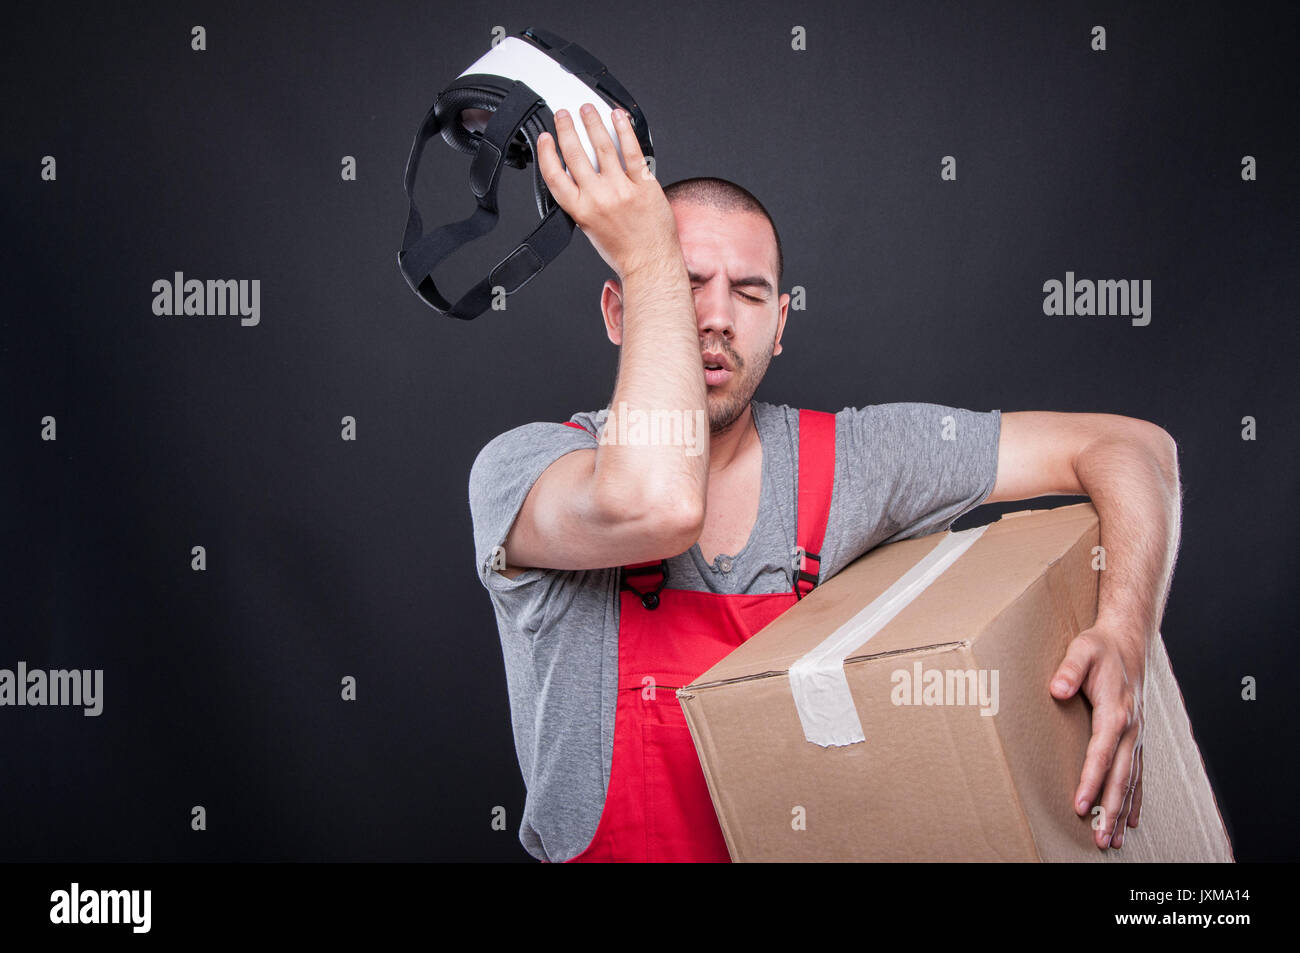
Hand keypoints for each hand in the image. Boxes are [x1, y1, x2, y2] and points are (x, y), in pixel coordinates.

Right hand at [536, 103, 679, 279]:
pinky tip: (618, 117)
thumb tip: (579, 173)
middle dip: (567, 128)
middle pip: (576, 154)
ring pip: (602, 147)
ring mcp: (622, 190)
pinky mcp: (643, 185)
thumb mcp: (590, 227)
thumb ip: (582, 201)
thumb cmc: (622, 249)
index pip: (554, 175)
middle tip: (564, 114)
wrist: (650, 263)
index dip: (547, 153)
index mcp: (580, 210)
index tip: (545, 138)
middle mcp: (599, 198)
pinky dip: (623, 130)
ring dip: (592, 123)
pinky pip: (632, 151)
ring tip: (588, 110)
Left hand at [1049, 620, 1145, 848]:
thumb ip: (1069, 669)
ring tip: (1114, 840)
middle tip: (1101, 840)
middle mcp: (1130, 729)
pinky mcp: (1134, 738)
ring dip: (1122, 811)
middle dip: (1110, 809)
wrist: (1128, 641)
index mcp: (1115, 711)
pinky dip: (1134, 799)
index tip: (1082, 805)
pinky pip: (1136, 774)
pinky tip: (1131, 819)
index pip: (1101, 754)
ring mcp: (1135, 735)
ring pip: (1131, 781)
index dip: (1091, 781)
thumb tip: (1058, 689)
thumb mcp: (1082, 650)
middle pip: (1120, 776)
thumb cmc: (1100, 648)